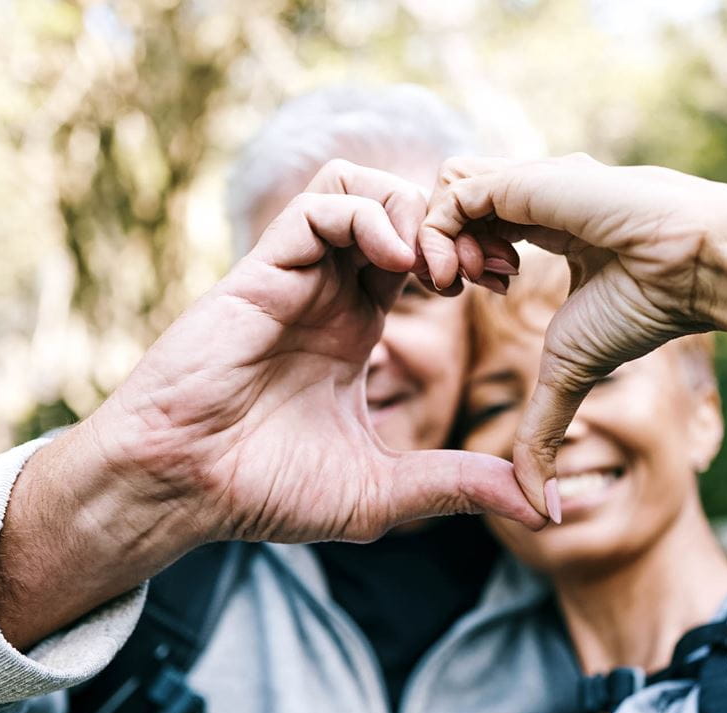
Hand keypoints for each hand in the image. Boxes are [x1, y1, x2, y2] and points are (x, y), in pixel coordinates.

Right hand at [0, 160, 539, 647]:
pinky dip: (370, 214)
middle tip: (492, 270)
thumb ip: (459, 484)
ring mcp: (296, 276)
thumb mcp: (384, 489)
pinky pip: (323, 202)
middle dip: (457, 226)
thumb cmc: (266, 491)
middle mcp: (328, 292)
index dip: (471, 256)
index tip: (507, 286)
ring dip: (416, 212)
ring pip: (363, 191)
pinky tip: (398, 261)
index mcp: (354, 329)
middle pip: (402, 212)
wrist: (186, 487)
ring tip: (441, 270)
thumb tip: (541, 507)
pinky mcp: (264, 267)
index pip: (424, 257)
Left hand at [419, 154, 726, 517]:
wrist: (698, 267)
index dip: (458, 258)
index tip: (479, 293)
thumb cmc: (645, 312)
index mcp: (549, 226)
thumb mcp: (569, 374)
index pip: (474, 224)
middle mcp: (535, 197)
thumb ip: (542, 429)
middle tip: (464, 287)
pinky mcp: (528, 179)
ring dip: (439, 241)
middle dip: (441, 248)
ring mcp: (530, 183)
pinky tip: (468, 275)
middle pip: (452, 206)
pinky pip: (454, 192)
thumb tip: (540, 510)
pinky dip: (441, 233)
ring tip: (468, 282)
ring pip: (445, 192)